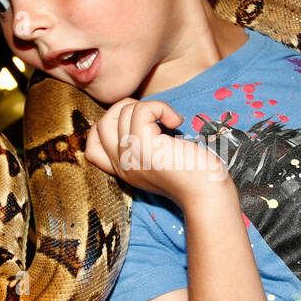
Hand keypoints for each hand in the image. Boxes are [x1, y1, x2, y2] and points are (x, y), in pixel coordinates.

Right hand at [85, 98, 230, 205]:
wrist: (208, 193)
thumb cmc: (194, 174)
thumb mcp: (158, 160)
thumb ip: (143, 145)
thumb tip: (140, 113)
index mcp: (123, 170)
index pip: (92, 147)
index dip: (109, 125)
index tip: (138, 124)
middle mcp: (122, 165)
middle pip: (102, 124)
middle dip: (126, 108)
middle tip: (153, 116)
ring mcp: (130, 157)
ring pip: (123, 112)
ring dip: (149, 107)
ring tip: (170, 120)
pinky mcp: (144, 147)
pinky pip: (141, 111)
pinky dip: (160, 107)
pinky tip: (176, 120)